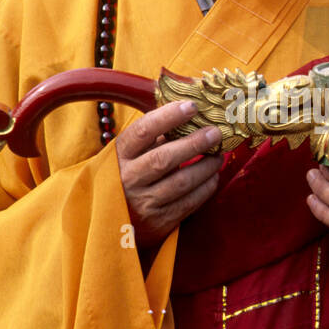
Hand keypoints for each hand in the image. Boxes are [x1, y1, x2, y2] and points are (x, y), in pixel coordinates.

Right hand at [116, 101, 222, 249]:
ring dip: (206, 167)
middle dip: (194, 143)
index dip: (168, 116)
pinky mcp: (158, 223)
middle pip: (164, 158)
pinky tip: (212, 176)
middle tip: (215, 133)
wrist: (109, 222)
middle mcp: (128, 179)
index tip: (191, 106)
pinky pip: (189, 203)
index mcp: (118, 156)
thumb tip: (188, 114)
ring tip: (219, 155)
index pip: (143, 131)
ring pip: (181, 182)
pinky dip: (206, 188)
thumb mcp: (128, 155)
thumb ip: (151, 137)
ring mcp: (142, 203)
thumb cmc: (125, 178)